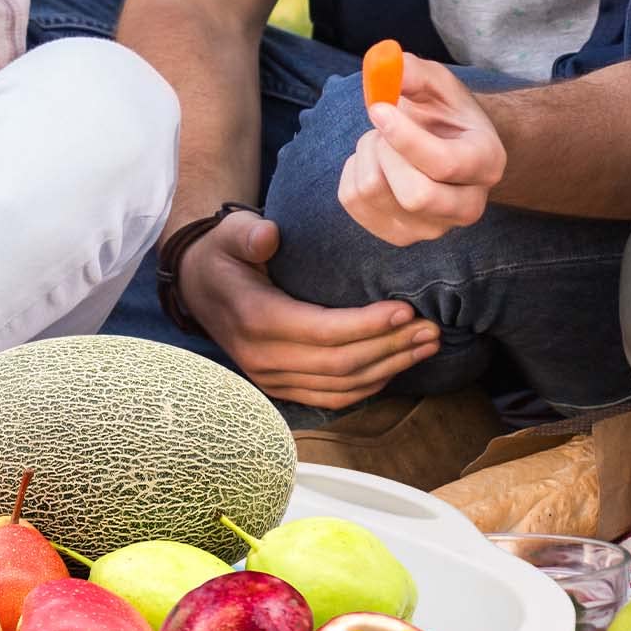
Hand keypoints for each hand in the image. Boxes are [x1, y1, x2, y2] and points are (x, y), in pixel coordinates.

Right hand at [178, 209, 440, 410]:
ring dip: (388, 369)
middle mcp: (262, 357)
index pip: (320, 332)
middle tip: (432, 329)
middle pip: (339, 364)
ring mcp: (271, 378)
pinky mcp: (281, 387)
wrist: (198, 286)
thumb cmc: (224, 254)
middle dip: (390, 348)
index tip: (406, 310)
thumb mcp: (230, 233)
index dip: (367, 326)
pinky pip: (331, 397)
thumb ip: (249, 234)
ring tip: (427, 346)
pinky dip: (368, 385)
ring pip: (340, 386)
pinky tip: (397, 366)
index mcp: (255, 318)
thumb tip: (269, 236)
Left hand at [338, 54, 506, 245]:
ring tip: (382, 141)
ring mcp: (431, 229)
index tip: (378, 108)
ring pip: (374, 194)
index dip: (403, 136)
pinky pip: (352, 201)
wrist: (447, 148)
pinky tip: (375, 162)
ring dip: (366, 154)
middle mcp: (467, 207)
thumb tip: (383, 65)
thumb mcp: (437, 84)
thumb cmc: (444, 114)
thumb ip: (414, 71)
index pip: (443, 165)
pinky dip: (352, 171)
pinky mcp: (397, 235)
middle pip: (415, 196)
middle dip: (386, 152)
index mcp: (487, 164)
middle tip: (383, 127)